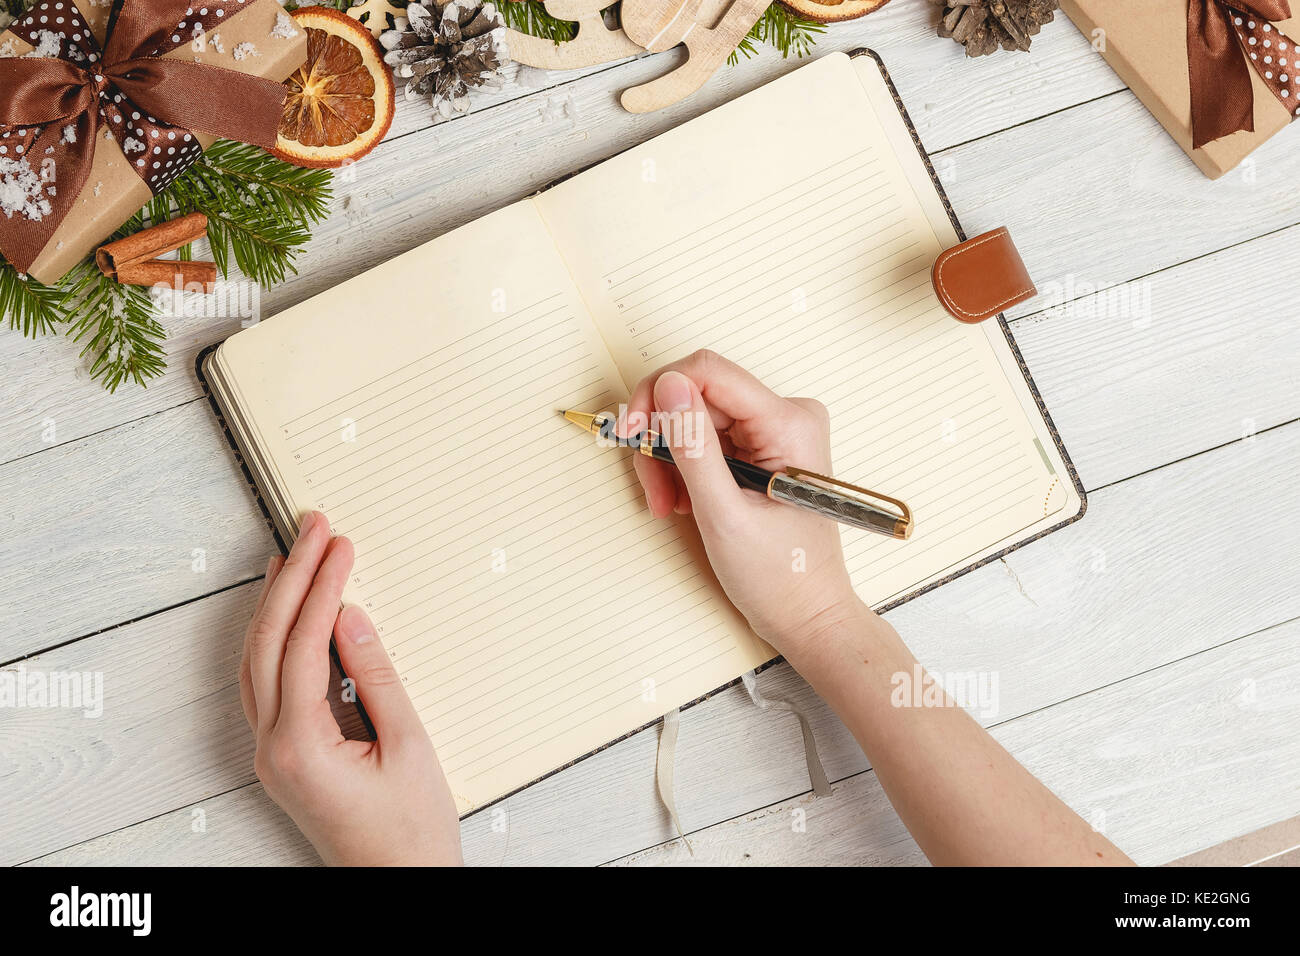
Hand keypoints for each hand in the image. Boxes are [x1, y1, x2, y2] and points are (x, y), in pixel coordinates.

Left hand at [239, 510, 461, 865]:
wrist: (401, 885)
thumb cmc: (411, 831)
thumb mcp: (409, 746)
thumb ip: (376, 677)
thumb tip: (349, 616)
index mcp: (300, 747)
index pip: (302, 645)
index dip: (322, 587)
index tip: (339, 545)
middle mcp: (272, 749)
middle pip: (267, 644)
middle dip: (291, 579)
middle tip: (314, 528)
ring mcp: (271, 754)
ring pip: (257, 661)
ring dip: (277, 604)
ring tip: (297, 555)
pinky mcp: (283, 756)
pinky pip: (268, 683)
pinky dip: (278, 639)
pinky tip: (293, 613)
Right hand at [623, 349, 864, 658]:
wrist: (807, 614)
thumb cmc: (780, 576)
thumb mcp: (724, 514)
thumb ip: (693, 447)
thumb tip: (667, 386)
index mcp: (789, 423)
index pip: (708, 372)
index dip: (659, 394)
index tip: (631, 434)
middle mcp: (787, 416)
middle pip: (697, 397)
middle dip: (662, 442)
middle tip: (652, 490)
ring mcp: (776, 431)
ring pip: (695, 420)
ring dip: (670, 463)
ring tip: (668, 506)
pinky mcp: (763, 448)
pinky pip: (707, 440)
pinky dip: (685, 471)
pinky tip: (685, 504)